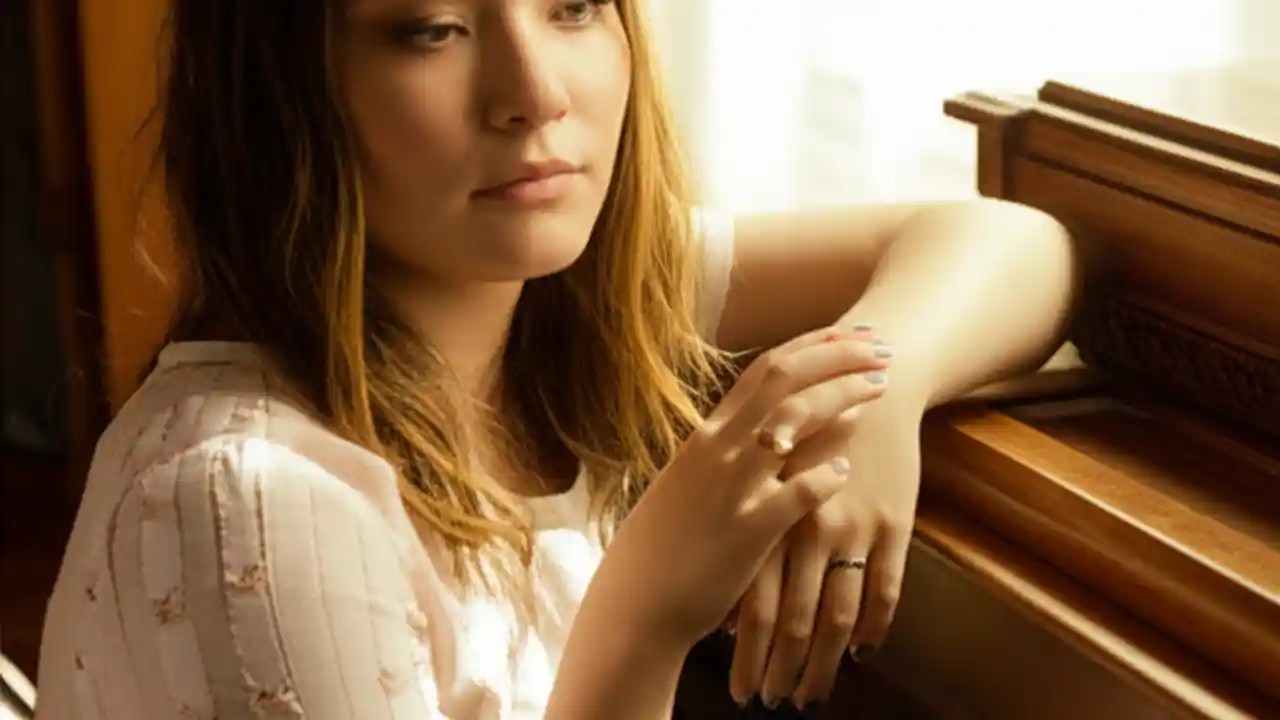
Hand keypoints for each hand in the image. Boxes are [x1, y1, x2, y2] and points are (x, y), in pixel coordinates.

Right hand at [589, 325, 891, 651]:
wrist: (634, 606)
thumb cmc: (663, 550)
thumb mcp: (689, 486)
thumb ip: (725, 457)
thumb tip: (771, 434)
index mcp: (706, 436)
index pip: (765, 370)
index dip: (814, 346)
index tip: (852, 336)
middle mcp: (719, 450)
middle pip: (785, 378)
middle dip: (838, 355)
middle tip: (881, 348)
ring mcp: (733, 487)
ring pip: (794, 419)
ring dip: (843, 395)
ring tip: (880, 388)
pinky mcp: (748, 532)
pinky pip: (799, 491)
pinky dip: (828, 474)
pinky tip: (849, 470)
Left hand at [728, 381, 922, 709]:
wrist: (869, 380)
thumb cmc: (803, 432)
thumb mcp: (763, 471)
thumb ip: (745, 534)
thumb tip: (726, 601)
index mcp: (765, 511)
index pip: (752, 603)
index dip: (747, 652)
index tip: (739, 689)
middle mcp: (806, 525)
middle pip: (792, 619)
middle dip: (780, 669)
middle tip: (771, 701)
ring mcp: (853, 527)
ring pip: (838, 616)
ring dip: (823, 664)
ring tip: (810, 695)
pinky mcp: (893, 524)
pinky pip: (886, 591)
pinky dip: (874, 629)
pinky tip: (861, 652)